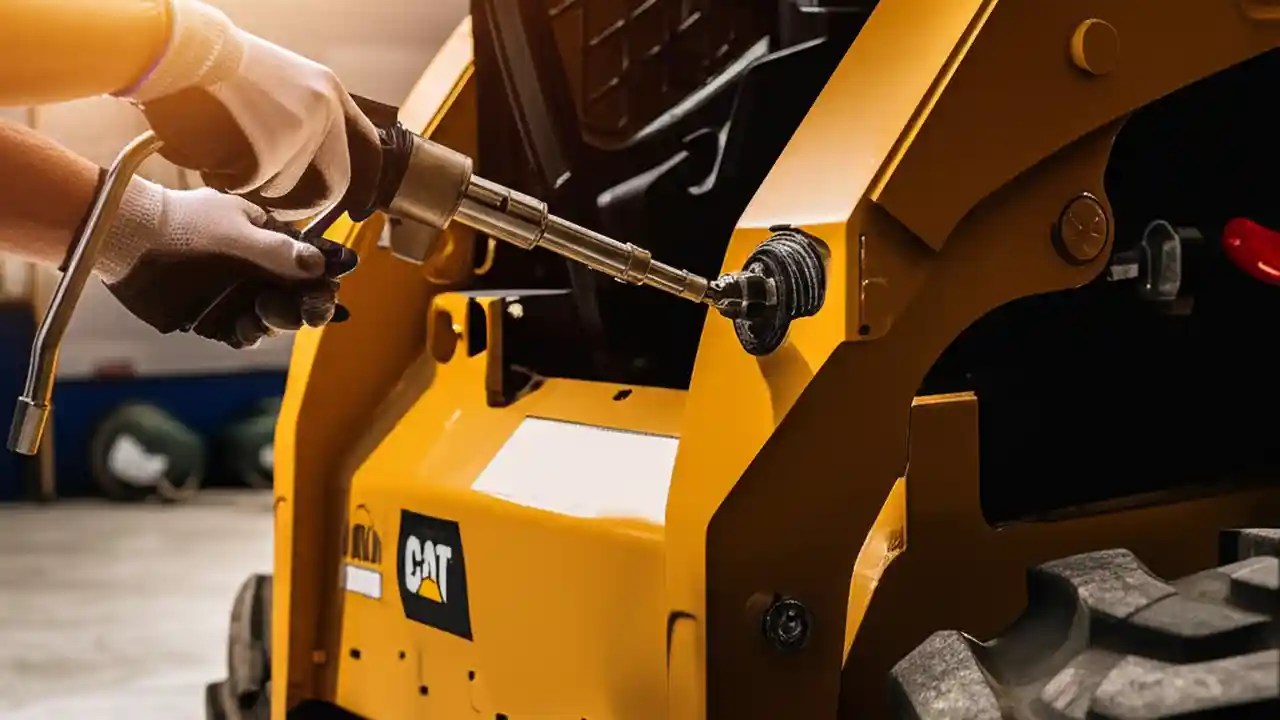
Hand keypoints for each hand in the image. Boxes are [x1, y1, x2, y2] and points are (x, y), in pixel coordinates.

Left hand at [98, 177, 356, 348]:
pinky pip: (245, 336)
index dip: (325, 280)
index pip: (310, 264)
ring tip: (263, 313)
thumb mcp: (235, 230)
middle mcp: (258, 271)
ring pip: (276, 320)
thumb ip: (278, 250)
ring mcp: (237, 296)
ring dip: (279, 321)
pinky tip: (244, 328)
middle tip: (306, 310)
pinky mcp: (215, 320)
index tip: (329, 291)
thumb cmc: (184, 223)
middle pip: (299, 297)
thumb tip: (320, 265)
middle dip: (307, 306)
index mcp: (269, 242)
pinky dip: (249, 335)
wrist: (128, 239)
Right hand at [116, 0, 380, 220]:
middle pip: (333, 186)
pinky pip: (253, 188)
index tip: (359, 209)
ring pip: (288, 191)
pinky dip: (227, 180)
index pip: (369, 148)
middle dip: (303, 204)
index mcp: (329, 91)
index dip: (367, 184)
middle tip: (273, 203)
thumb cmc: (215, 70)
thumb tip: (318, 171)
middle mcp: (325, 109)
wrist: (179, 50)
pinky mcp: (271, 149)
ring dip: (254, 187)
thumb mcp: (278, 84)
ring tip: (225, 154)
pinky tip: (211, 152)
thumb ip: (304, 121)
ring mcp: (301, 129)